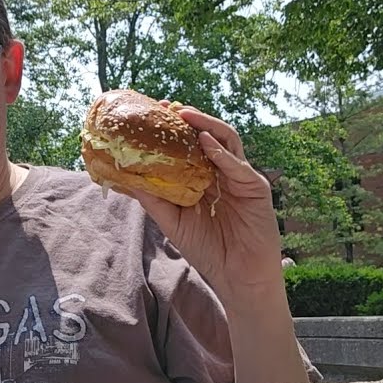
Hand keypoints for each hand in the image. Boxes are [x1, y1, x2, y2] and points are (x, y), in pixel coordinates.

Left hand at [128, 105, 282, 295]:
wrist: (237, 276)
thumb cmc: (207, 250)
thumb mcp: (173, 222)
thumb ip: (154, 200)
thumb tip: (126, 179)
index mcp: (203, 177)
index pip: (188, 145)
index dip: (173, 129)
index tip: (153, 113)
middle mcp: (222, 172)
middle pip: (207, 136)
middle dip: (189, 119)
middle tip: (168, 106)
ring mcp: (240, 177)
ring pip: (226, 141)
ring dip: (206, 125)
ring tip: (186, 115)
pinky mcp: (256, 187)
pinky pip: (239, 165)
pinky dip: (222, 153)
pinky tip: (206, 142)